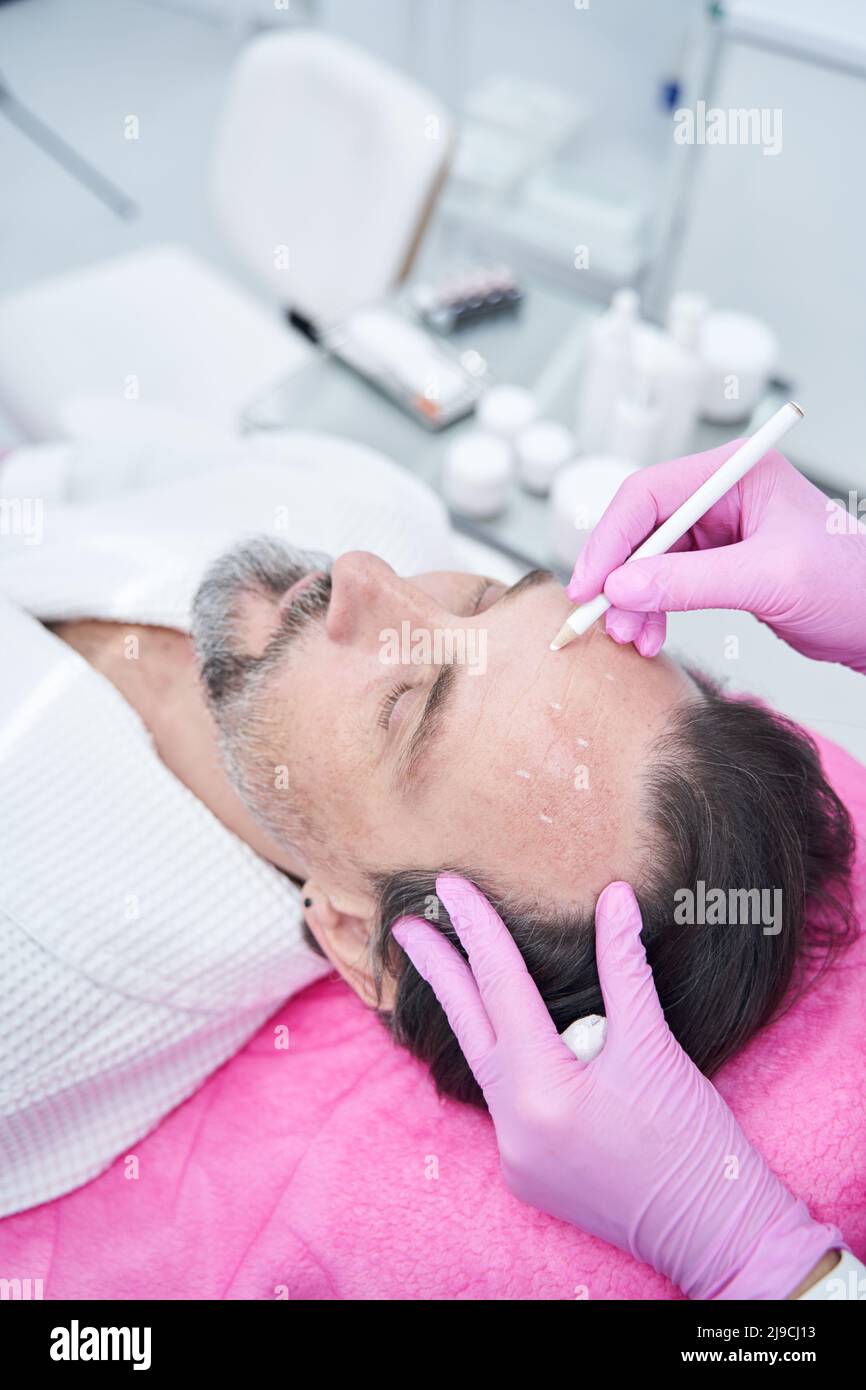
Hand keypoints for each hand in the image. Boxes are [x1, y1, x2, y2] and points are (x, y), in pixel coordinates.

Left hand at [393, 874, 844, 1298]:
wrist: (717, 1235)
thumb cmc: (693, 1144)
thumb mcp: (655, 1047)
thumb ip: (625, 968)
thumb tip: (616, 898)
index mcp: (541, 1092)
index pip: (501, 987)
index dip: (477, 929)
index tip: (449, 886)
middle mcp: (514, 1128)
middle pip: (468, 1027)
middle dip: (438, 971)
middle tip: (406, 925)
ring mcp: (516, 1157)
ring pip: (488, 1066)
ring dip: (477, 1018)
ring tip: (455, 969)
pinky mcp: (527, 1174)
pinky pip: (508, 1103)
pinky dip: (514, 1065)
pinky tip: (524, 1041)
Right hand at [567, 442, 865, 672]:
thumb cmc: (850, 583)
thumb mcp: (769, 579)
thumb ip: (692, 582)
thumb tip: (624, 588)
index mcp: (735, 473)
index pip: (648, 494)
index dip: (611, 540)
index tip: (590, 585)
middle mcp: (720, 494)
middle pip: (639, 527)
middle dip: (618, 578)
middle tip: (603, 619)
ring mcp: (717, 528)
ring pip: (646, 560)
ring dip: (631, 601)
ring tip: (631, 636)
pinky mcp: (716, 562)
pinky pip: (663, 581)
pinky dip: (650, 610)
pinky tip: (650, 634)